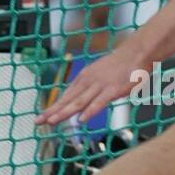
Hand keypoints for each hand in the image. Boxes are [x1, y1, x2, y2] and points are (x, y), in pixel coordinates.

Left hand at [36, 38, 151, 129]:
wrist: (136, 52)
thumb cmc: (120, 65)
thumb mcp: (100, 74)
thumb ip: (91, 87)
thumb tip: (82, 99)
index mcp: (84, 78)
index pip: (65, 96)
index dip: (53, 107)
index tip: (42, 117)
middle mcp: (88, 81)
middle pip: (67, 99)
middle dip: (52, 112)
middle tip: (38, 121)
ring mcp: (100, 86)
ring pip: (79, 102)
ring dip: (64, 112)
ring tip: (52, 122)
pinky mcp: (113, 90)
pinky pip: (99, 102)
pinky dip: (90, 111)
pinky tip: (81, 119)